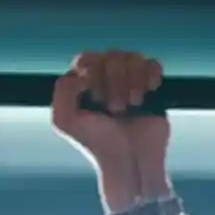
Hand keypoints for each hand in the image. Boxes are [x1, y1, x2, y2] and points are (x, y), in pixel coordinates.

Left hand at [51, 50, 169, 179]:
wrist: (130, 159)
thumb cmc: (96, 142)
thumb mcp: (65, 120)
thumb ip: (62, 90)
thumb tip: (81, 72)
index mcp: (82, 85)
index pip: (87, 59)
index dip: (94, 74)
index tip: (97, 100)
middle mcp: (104, 79)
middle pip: (111, 55)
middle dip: (115, 82)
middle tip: (115, 109)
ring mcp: (128, 80)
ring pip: (132, 56)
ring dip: (132, 82)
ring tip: (130, 107)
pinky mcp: (149, 85)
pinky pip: (152, 63)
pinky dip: (150, 76)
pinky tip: (148, 93)